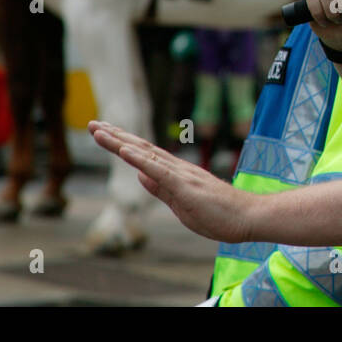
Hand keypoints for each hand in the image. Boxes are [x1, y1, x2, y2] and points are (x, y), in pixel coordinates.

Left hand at [88, 121, 252, 242]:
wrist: (249, 217)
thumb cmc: (220, 214)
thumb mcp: (182, 204)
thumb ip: (161, 189)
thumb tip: (140, 176)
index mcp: (175, 175)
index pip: (144, 155)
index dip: (122, 144)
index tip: (103, 133)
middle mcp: (177, 169)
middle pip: (141, 148)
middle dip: (115, 136)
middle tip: (92, 124)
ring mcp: (181, 175)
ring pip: (146, 154)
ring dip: (121, 142)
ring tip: (100, 131)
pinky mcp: (185, 186)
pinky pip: (159, 170)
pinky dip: (140, 159)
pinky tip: (124, 150)